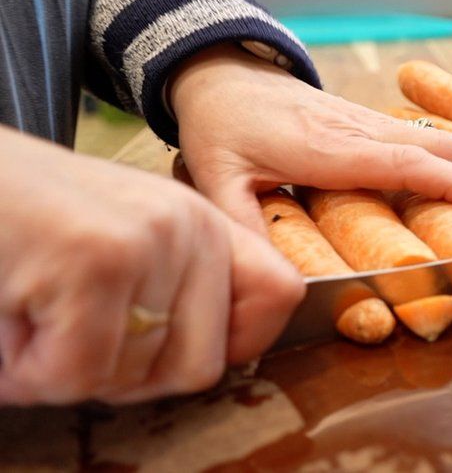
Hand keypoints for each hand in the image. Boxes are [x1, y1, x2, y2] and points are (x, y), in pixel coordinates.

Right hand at [0, 128, 303, 404]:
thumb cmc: (25, 218)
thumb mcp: (122, 239)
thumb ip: (179, 286)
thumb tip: (224, 354)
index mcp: (202, 223)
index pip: (280, 296)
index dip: (236, 344)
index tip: (171, 349)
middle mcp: (188, 227)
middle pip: (201, 366)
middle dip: (127, 378)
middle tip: (72, 338)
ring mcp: (148, 240)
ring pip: (132, 377)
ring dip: (66, 370)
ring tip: (33, 311)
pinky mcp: (97, 260)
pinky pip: (78, 372)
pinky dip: (28, 369)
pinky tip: (11, 315)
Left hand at [169, 43, 451, 232]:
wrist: (220, 72)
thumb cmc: (219, 126)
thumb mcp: (216, 182)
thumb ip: (243, 231)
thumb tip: (276, 282)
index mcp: (328, 150)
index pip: (406, 163)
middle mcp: (356, 129)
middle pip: (435, 144)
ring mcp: (362, 120)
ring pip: (430, 136)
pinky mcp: (362, 119)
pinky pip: (414, 136)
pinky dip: (439, 159)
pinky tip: (437, 186)